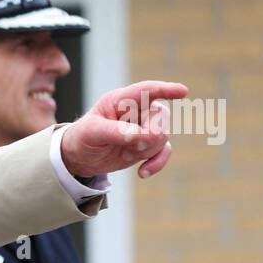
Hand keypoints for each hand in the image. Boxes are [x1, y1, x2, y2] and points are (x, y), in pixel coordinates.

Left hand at [60, 80, 187, 179]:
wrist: (81, 157)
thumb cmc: (82, 137)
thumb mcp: (91, 133)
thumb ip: (114, 132)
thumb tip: (139, 135)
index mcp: (121, 100)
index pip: (146, 91)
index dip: (165, 89)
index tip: (182, 91)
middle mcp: (137, 111)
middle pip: (160, 117)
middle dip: (148, 135)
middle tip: (127, 145)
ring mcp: (144, 127)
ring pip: (162, 136)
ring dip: (145, 150)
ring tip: (123, 153)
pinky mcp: (147, 144)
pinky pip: (164, 151)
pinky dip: (157, 163)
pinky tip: (142, 173)